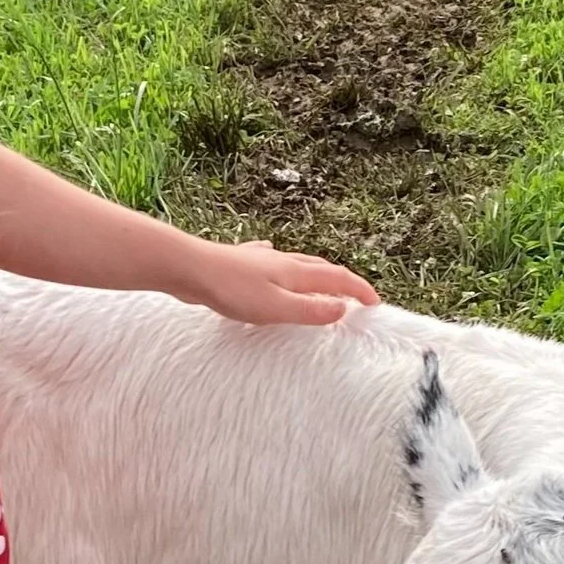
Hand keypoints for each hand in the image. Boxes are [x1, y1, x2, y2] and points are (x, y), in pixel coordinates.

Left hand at [188, 239, 380, 325]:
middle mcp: (281, 261)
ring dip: (314, 273)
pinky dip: (279, 262)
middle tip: (353, 296)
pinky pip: (267, 260)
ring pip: (296, 264)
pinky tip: (270, 254)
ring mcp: (260, 260)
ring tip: (321, 282)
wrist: (189, 267)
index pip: (337, 278)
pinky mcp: (240, 262)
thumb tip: (342, 309)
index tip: (375, 304)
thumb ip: (310, 310)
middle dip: (341, 281)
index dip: (359, 290)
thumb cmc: (231, 290)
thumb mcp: (276, 308)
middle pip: (320, 267)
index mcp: (295, 272)